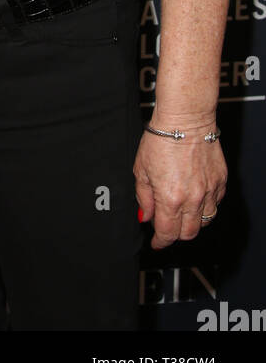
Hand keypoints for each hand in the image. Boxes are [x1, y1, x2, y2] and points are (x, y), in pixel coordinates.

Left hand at [133, 130, 225, 248]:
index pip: (167, 233)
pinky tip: (195, 198)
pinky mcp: (221, 182)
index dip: (160, 241)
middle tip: (167, 228)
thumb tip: (145, 215)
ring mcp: (209, 191)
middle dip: (175, 235)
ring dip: (192, 222)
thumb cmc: (161, 138)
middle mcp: (193, 199)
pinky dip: (205, 207)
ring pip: (205, 221)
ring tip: (181, 213)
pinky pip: (215, 204)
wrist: (185, 119)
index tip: (156, 242)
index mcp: (170, 198)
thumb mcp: (141, 168)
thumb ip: (144, 196)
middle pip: (188, 233)